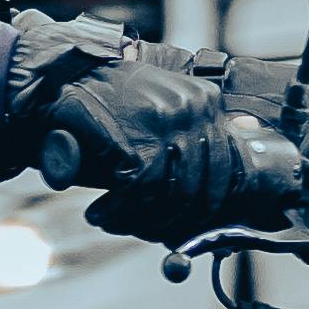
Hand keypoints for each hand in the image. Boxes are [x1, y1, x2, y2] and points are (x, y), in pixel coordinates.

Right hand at [30, 43, 274, 214]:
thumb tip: (246, 135)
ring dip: (141, 219)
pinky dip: (118, 211)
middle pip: (201, 188)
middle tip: (145, 231)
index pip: (226, 168)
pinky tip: (100, 212)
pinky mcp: (138, 141)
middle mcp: (194, 109)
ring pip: (172, 195)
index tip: (181, 224)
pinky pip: (141, 194)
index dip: (204, 207)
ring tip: (114, 222)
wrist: (62, 77)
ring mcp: (168, 124)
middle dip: (171, 220)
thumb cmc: (110, 101)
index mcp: (206, 100)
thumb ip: (194, 132)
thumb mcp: (160, 110)